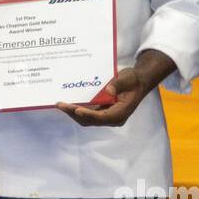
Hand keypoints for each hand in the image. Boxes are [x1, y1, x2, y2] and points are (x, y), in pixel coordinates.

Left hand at [56, 49, 175, 127]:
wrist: (138, 81)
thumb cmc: (134, 80)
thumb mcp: (129, 79)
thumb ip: (119, 84)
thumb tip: (109, 90)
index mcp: (120, 113)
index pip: (102, 117)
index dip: (89, 114)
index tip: (76, 109)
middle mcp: (112, 118)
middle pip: (91, 120)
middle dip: (75, 113)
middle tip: (61, 105)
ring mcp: (106, 115)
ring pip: (86, 118)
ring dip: (73, 112)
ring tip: (60, 104)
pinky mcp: (101, 111)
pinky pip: (87, 113)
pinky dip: (77, 109)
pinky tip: (67, 102)